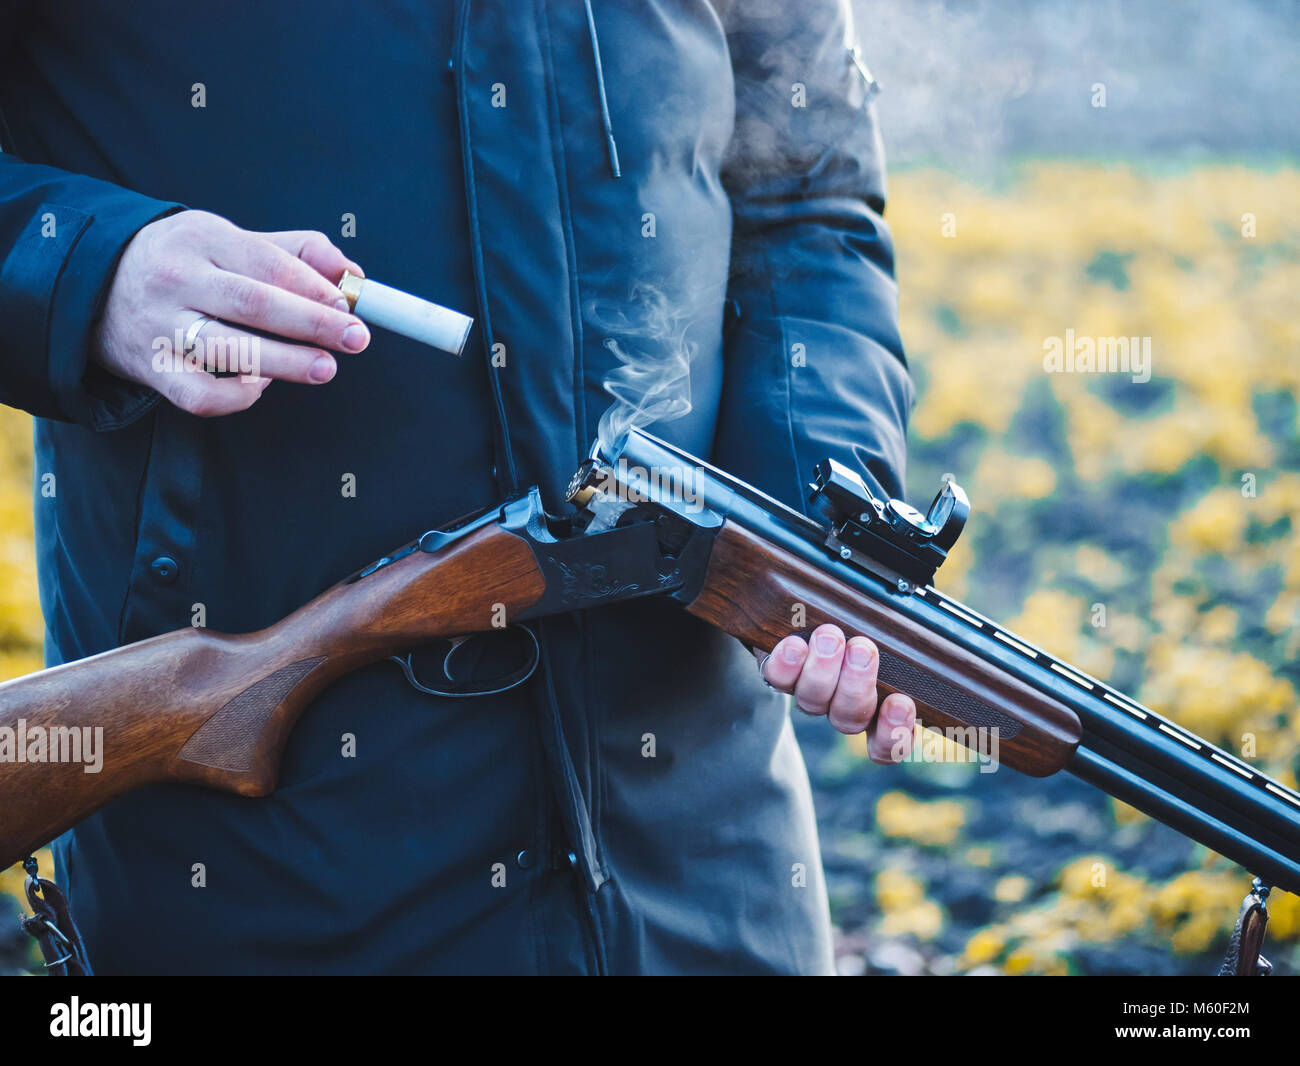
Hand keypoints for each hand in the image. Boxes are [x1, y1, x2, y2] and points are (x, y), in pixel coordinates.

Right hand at [93, 210, 370, 415]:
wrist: (94, 284)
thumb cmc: (184, 263)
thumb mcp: (230, 240)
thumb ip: (295, 251)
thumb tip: (351, 273)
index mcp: (202, 238)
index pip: (267, 263)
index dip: (314, 287)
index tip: (349, 305)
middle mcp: (177, 280)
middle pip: (254, 305)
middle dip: (312, 324)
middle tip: (355, 339)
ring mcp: (161, 326)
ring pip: (229, 351)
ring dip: (285, 363)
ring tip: (324, 368)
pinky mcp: (153, 369)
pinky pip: (201, 395)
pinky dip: (239, 396)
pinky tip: (262, 383)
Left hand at [757, 623, 916, 763]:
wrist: (809, 618)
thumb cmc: (867, 628)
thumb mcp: (898, 634)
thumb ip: (917, 643)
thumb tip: (948, 632)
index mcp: (878, 710)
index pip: (888, 743)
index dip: (894, 732)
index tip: (900, 703)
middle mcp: (842, 708)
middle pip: (850, 717)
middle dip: (858, 685)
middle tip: (863, 650)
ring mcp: (809, 694)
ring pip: (815, 700)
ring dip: (824, 669)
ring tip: (830, 637)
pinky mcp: (778, 674)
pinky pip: (777, 678)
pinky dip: (786, 664)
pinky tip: (794, 645)